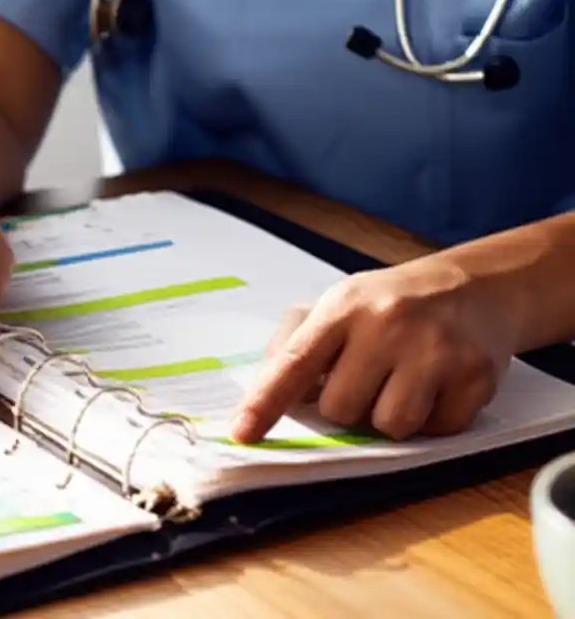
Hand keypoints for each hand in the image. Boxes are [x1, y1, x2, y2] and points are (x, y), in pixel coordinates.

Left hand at [232, 257, 515, 442]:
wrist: (476, 286)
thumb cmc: (390, 304)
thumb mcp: (337, 306)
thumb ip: (293, 346)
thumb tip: (261, 395)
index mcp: (343, 307)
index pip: (294, 362)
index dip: (265, 402)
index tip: (242, 433)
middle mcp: (388, 324)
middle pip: (341, 410)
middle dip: (348, 407)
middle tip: (368, 378)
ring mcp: (436, 349)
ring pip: (390, 427)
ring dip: (391, 417)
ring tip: (404, 382)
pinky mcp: (476, 375)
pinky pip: (437, 430)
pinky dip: (433, 419)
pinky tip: (438, 385)